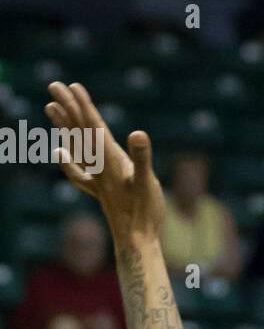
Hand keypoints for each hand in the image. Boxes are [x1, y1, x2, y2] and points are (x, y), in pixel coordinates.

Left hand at [45, 81, 164, 241]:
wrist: (136, 242)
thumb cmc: (145, 213)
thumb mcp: (147, 182)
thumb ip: (141, 158)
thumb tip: (138, 134)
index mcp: (110, 161)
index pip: (92, 127)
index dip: (83, 106)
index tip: (72, 86)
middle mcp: (99, 167)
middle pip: (79, 132)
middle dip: (68, 107)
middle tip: (54, 85)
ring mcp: (98, 179)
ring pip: (75, 147)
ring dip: (63, 126)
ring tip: (50, 108)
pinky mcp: (102, 191)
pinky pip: (79, 171)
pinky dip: (68, 160)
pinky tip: (60, 153)